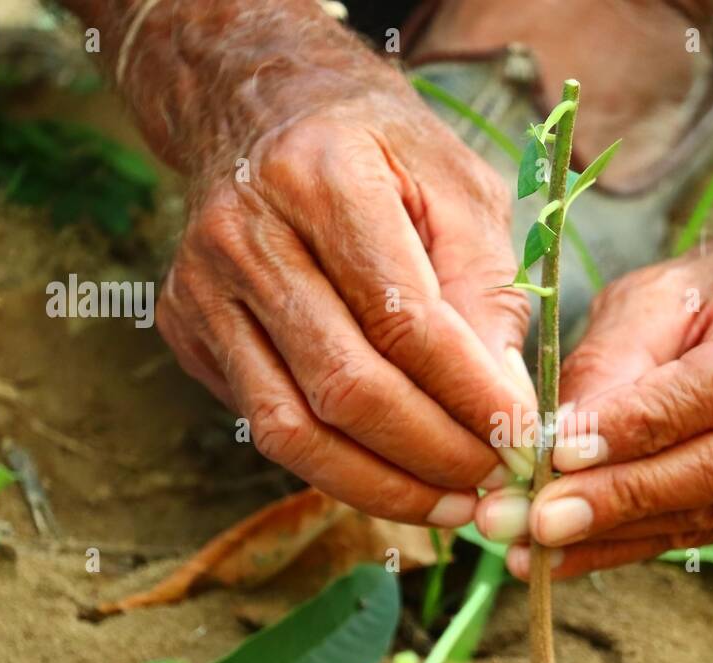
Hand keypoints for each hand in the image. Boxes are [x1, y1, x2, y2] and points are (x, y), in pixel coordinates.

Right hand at [155, 46, 534, 526]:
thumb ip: (486, 286)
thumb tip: (503, 402)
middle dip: (432, 453)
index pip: (403, 319)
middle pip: (344, 386)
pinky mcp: (188, 330)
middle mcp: (245, 235)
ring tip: (452, 502)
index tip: (524, 438)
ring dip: (382, 485)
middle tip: (496, 481)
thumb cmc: (381, 150)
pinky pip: (265, 425)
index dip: (469, 394)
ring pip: (291, 428)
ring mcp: (203, 289)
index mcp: (322, 177)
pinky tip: (397, 476)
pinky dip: (337, 466)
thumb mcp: (460, 186)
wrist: (263, 108)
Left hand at [474, 234, 712, 577]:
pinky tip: (579, 552)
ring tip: (540, 546)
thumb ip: (614, 360)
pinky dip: (641, 542)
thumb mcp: (658, 291)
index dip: (646, 422)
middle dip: (628, 495)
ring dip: (624, 533)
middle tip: (537, 520)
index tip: (562, 452)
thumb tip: (559, 444)